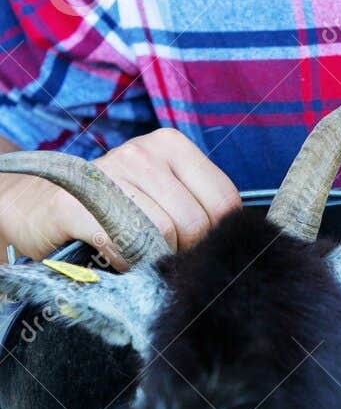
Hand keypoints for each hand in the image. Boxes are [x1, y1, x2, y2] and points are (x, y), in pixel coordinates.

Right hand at [0, 128, 242, 269]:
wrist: (38, 209)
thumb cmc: (113, 208)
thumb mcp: (162, 195)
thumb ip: (197, 208)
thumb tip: (234, 243)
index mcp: (173, 145)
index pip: (225, 202)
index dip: (214, 237)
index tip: (192, 247)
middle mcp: (144, 151)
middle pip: (196, 223)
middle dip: (183, 252)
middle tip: (159, 256)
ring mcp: (109, 172)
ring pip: (163, 235)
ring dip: (152, 259)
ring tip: (134, 254)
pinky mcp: (76, 203)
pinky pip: (124, 244)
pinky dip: (124, 263)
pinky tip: (112, 256)